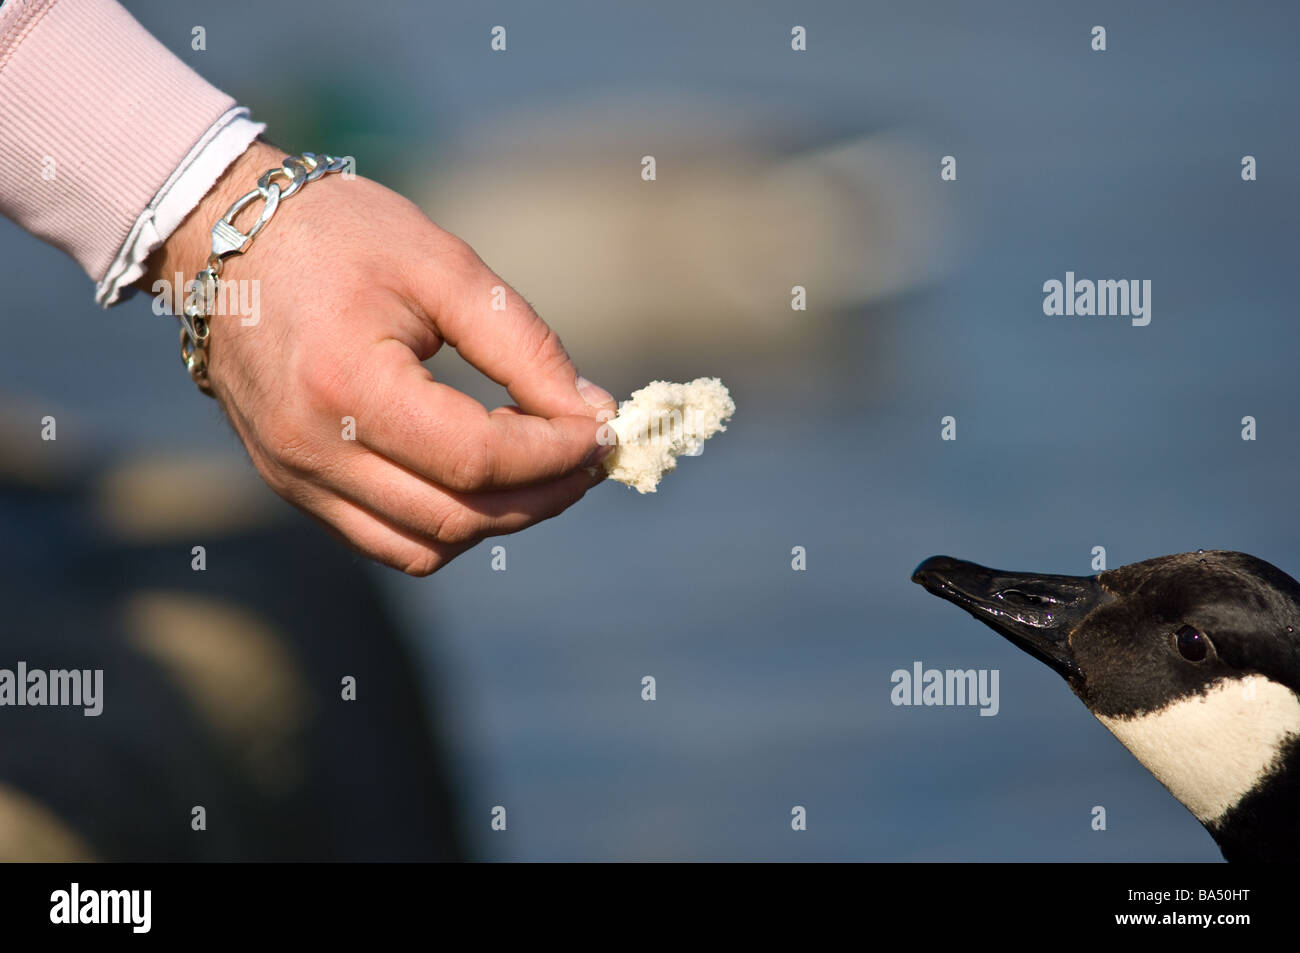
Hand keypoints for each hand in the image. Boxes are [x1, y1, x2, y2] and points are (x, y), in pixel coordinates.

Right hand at [142, 141, 615, 574]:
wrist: (225, 238)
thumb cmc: (341, 236)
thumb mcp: (445, 267)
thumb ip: (525, 346)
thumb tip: (594, 414)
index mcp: (347, 382)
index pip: (476, 458)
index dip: (555, 454)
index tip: (602, 431)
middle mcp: (311, 448)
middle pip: (457, 516)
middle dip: (543, 496)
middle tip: (590, 458)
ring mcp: (295, 477)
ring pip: (425, 546)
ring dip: (499, 520)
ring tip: (544, 470)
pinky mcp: (292, 487)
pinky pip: (386, 541)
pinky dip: (448, 525)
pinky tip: (484, 480)